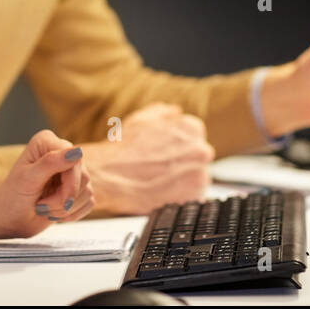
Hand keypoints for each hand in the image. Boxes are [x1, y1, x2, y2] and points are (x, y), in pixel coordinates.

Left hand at [0, 130, 93, 238]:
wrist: (9, 219)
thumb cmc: (13, 196)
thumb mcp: (28, 178)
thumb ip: (51, 163)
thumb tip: (77, 151)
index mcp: (48, 143)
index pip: (75, 159)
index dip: (70, 183)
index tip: (60, 201)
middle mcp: (62, 153)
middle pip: (83, 177)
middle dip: (63, 199)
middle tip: (40, 206)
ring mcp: (71, 171)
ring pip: (87, 191)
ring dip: (65, 209)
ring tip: (43, 209)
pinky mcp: (77, 189)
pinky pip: (89, 202)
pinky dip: (73, 214)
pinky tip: (55, 214)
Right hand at [80, 103, 215, 214]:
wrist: (108, 176)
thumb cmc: (123, 148)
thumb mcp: (142, 119)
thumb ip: (165, 112)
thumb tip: (176, 112)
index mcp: (192, 128)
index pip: (196, 138)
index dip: (178, 148)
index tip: (166, 155)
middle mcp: (201, 149)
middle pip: (198, 158)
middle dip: (183, 163)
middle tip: (160, 169)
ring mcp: (199, 174)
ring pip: (197, 177)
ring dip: (183, 180)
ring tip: (159, 180)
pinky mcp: (193, 196)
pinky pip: (194, 196)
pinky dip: (181, 196)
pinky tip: (162, 191)